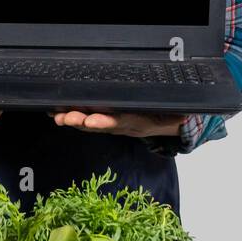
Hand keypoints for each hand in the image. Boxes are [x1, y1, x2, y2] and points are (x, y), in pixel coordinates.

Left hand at [46, 108, 188, 138]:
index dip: (103, 123)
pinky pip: (85, 121)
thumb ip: (175, 118)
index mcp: (134, 123)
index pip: (118, 123)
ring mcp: (110, 125)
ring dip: (71, 120)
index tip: (90, 121)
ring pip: (88, 124)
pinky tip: (57, 114)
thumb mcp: (171, 117)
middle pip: (97, 124)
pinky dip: (71, 118)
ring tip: (57, 116)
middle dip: (79, 121)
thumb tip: (185, 118)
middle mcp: (119, 126)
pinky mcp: (104, 122)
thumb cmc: (163, 117)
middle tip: (64, 118)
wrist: (162, 125)